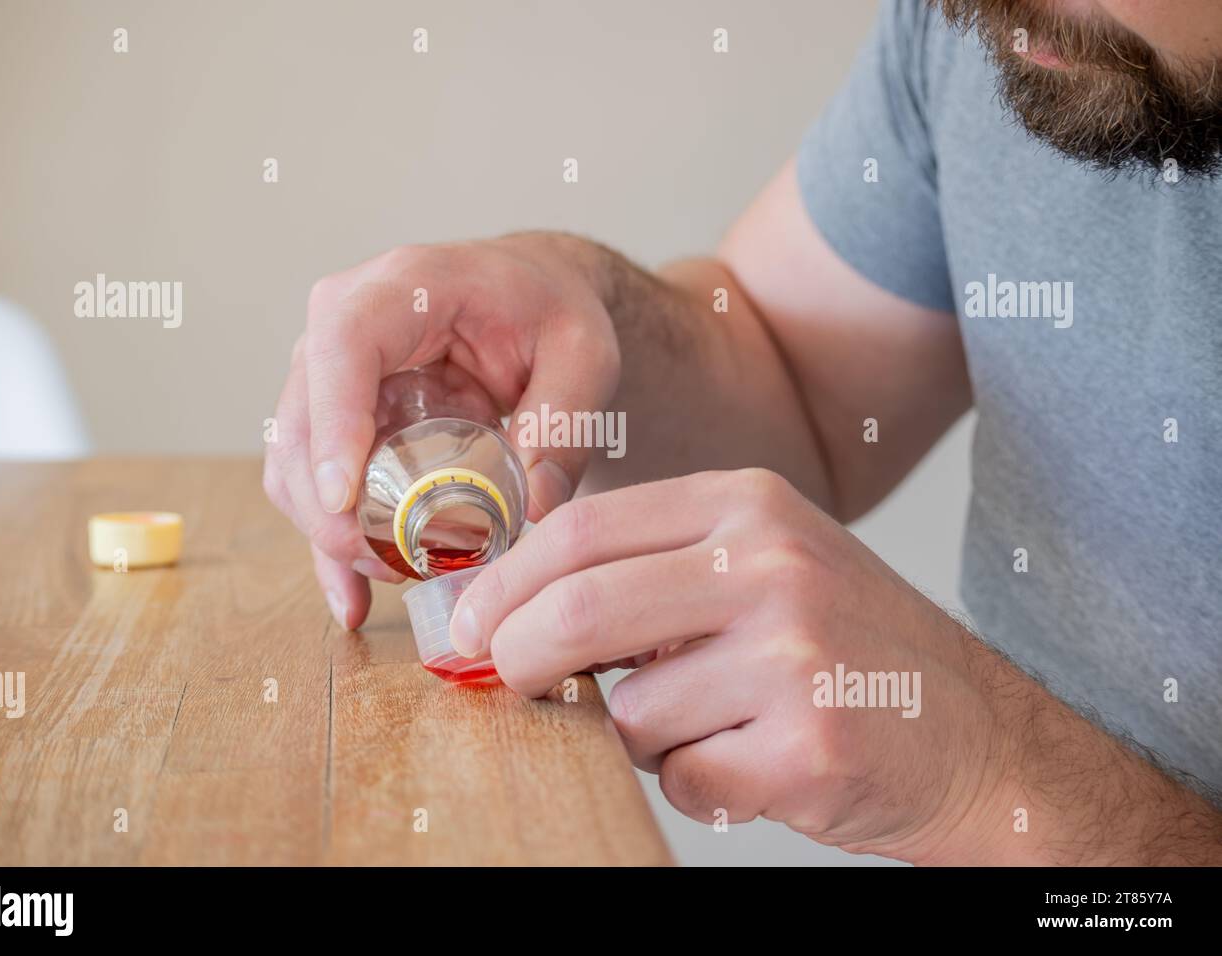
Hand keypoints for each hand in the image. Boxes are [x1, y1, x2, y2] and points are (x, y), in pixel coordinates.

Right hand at [263, 234, 620, 628]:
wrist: (532, 297)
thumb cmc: (552, 309)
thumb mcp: (584, 356)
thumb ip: (565, 425)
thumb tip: (533, 509)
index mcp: (403, 287)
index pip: (344, 346)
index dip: (335, 423)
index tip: (346, 499)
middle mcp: (343, 323)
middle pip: (302, 419)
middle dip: (332, 506)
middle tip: (391, 563)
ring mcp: (328, 374)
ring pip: (294, 463)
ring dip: (330, 531)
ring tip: (395, 576)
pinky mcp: (333, 419)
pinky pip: (313, 487)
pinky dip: (330, 543)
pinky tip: (355, 597)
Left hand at [449, 468, 1002, 859]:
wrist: (980, 737)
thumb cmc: (847, 648)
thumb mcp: (763, 568)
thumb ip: (654, 574)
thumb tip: (512, 610)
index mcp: (751, 507)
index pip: (585, 529)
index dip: (506, 581)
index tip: (467, 624)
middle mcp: (774, 566)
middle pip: (582, 608)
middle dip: (516, 657)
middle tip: (503, 681)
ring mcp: (795, 655)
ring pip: (630, 713)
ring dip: (643, 736)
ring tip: (715, 725)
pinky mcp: (809, 744)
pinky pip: (685, 778)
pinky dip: (697, 783)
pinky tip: (758, 763)